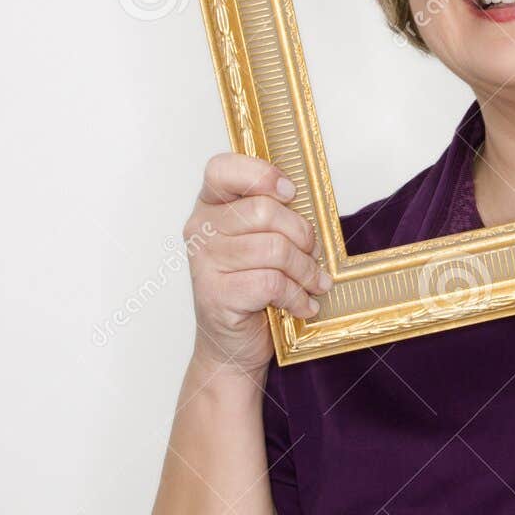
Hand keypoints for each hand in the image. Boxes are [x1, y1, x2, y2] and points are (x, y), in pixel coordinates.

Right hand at [183, 154, 329, 376]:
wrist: (233, 345)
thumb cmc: (253, 287)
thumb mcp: (264, 242)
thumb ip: (276, 217)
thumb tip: (310, 207)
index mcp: (210, 205)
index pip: (222, 169)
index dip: (261, 174)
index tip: (290, 192)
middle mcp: (200, 229)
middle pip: (264, 211)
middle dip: (302, 235)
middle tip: (313, 254)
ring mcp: (204, 262)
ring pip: (274, 249)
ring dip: (305, 271)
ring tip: (313, 284)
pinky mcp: (215, 294)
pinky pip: (272, 283)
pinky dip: (297, 296)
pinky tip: (303, 306)